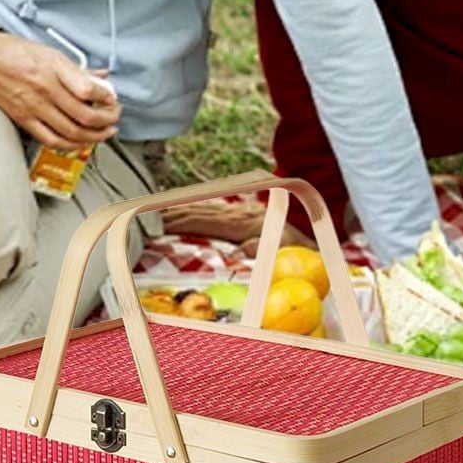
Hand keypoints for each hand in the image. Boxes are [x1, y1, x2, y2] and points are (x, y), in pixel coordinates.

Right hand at [0, 25, 120, 147]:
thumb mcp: (48, 51)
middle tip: (115, 117)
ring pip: (71, 132)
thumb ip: (76, 68)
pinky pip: (52, 140)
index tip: (112, 97)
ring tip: (105, 133)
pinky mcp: (23, 120)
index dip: (106, 97)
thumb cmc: (10, 51)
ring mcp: (33, 107)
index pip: (88, 89)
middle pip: (84, 115)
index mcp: (52, 68)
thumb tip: (100, 76)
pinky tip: (81, 142)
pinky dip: (71, 144)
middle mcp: (44, 89)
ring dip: (94, 136)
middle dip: (106, 120)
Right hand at [160, 198, 317, 251]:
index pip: (208, 219)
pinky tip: (177, 216)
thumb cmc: (301, 253)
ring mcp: (240, 214)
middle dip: (173, 213)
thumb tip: (247, 248)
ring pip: (203, 209)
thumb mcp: (289, 251)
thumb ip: (270, 250)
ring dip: (179, 211)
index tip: (161, 225)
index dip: (183, 221)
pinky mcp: (241, 219)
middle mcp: (240, 214)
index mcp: (246, 222)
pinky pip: (210, 214)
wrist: (316, 244)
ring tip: (153, 217)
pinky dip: (190, 213)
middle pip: (200, 210)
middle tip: (145, 219)